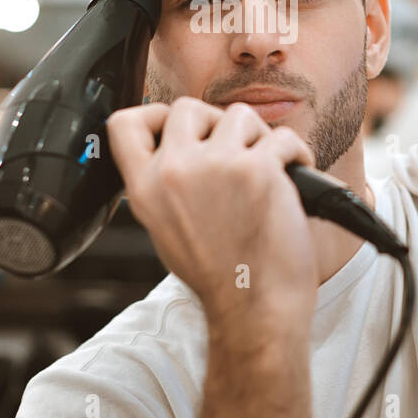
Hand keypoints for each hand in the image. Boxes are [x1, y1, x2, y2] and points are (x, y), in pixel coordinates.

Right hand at [106, 96, 319, 322]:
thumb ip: (167, 184)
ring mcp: (217, 166)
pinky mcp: (259, 169)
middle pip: (187, 107)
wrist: (254, 310)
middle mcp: (174, 172)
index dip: (152, 115)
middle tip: (232, 152)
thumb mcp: (166, 230)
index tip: (176, 126)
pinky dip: (296, 153)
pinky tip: (294, 174)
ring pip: (238, 115)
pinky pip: (282, 137)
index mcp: (145, 189)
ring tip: (265, 169)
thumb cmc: (219, 276)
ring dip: (257, 137)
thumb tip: (187, 145)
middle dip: (214, 123)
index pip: (122, 123)